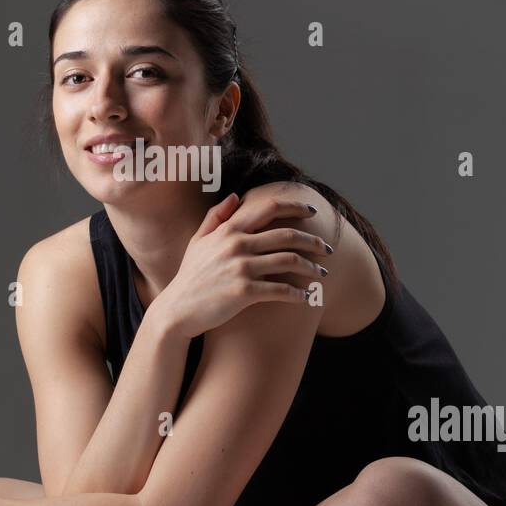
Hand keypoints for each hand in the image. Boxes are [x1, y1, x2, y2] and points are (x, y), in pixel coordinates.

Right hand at [156, 190, 330, 338]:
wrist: (177, 309)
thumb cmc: (190, 276)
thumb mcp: (198, 241)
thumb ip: (216, 217)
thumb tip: (235, 196)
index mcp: (229, 229)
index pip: (269, 208)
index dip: (295, 206)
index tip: (313, 211)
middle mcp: (237, 244)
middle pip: (288, 235)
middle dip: (313, 241)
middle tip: (328, 249)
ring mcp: (241, 267)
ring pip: (289, 261)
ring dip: (312, 268)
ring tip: (322, 274)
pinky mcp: (244, 292)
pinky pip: (281, 290)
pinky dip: (299, 293)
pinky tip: (307, 297)